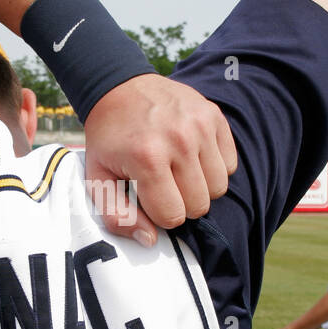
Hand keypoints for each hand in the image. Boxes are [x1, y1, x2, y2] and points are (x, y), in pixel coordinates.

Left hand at [82, 74, 236, 243]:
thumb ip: (117, 215)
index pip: (173, 216)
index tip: (147, 196)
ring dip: (199, 186)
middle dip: (180, 202)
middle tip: (163, 183)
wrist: (119, 88)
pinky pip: (230, 163)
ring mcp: (200, 126)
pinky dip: (214, 166)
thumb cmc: (109, 140)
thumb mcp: (97, 178)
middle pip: (199, 205)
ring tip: (178, 170)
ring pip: (218, 187)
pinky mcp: (214, 116)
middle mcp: (179, 140)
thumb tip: (150, 240)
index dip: (159, 214)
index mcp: (148, 158)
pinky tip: (192, 156)